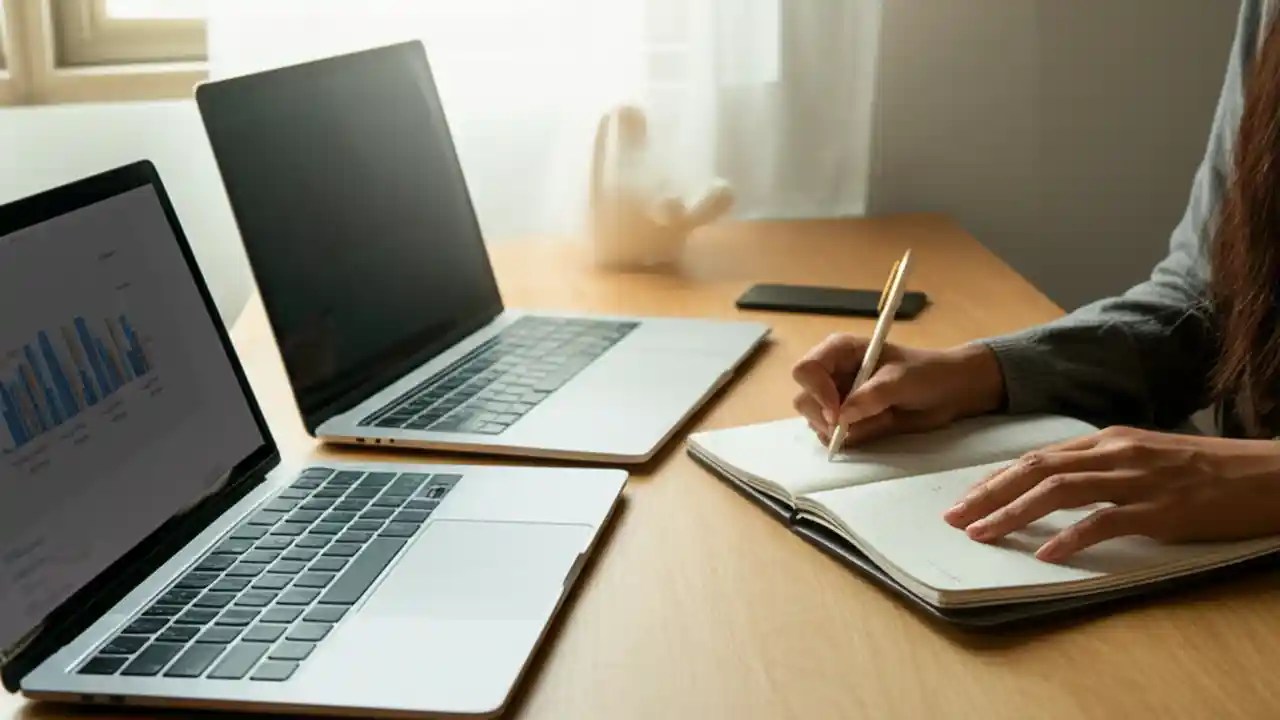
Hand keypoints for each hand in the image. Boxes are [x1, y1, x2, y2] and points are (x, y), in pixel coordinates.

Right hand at [791, 335, 1004, 447]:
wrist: (949, 392)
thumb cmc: (926, 374)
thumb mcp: (900, 380)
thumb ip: (870, 396)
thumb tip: (841, 417)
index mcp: (839, 351)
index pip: (806, 370)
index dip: (817, 392)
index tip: (838, 412)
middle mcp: (831, 374)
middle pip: (804, 400)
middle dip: (825, 417)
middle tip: (853, 427)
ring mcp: (837, 398)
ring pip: (815, 421)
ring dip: (841, 431)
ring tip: (876, 420)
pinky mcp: (847, 420)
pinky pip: (831, 437)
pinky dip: (849, 440)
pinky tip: (875, 428)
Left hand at [944, 426, 1279, 561]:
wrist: (1268, 475)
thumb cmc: (1208, 470)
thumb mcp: (1147, 456)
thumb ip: (1104, 465)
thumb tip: (1058, 483)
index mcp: (1110, 440)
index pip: (1038, 457)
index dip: (997, 478)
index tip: (966, 498)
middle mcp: (1116, 453)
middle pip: (1036, 469)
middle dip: (989, 493)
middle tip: (954, 518)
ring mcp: (1137, 480)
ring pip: (1059, 491)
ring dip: (1013, 513)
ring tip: (983, 533)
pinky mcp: (1161, 510)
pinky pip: (1106, 522)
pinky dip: (1071, 537)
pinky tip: (1047, 555)